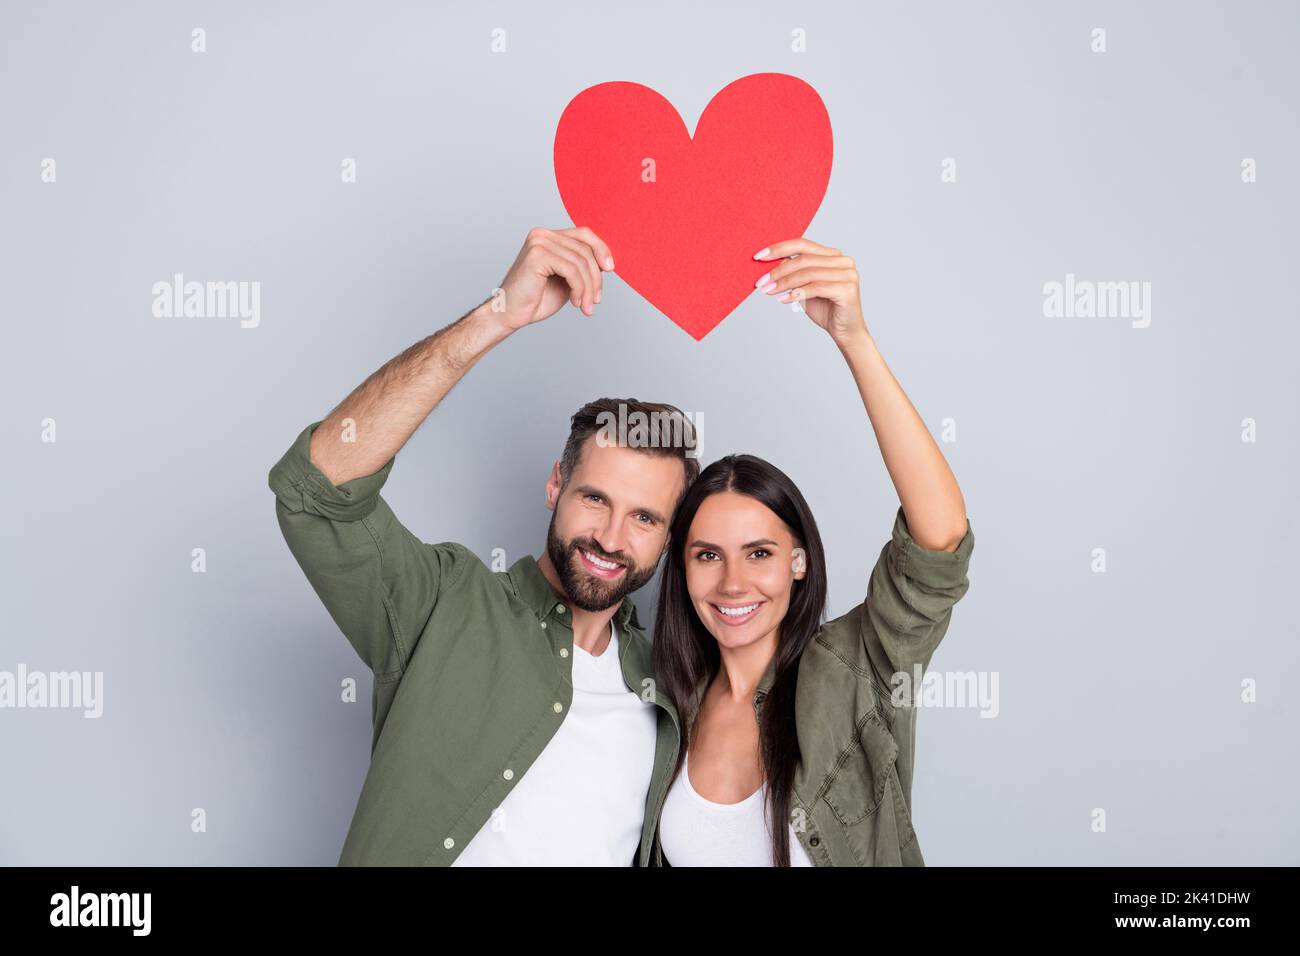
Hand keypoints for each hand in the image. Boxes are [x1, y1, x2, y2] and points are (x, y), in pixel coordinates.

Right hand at [492, 226, 614, 330]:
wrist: (510, 314)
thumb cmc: (536, 299)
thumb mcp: (566, 279)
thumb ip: (581, 266)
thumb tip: (607, 262)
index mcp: (548, 236)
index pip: (584, 234)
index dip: (601, 249)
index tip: (611, 269)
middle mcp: (542, 234)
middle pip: (585, 249)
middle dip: (595, 278)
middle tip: (595, 300)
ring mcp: (539, 242)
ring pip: (581, 262)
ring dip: (588, 288)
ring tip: (586, 306)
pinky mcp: (537, 254)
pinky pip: (572, 270)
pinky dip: (579, 288)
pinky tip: (575, 302)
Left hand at [753, 237, 867, 344]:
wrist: (845, 332)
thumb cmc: (825, 309)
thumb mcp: (804, 288)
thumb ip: (794, 273)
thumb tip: (776, 261)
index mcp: (832, 256)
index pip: (803, 244)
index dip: (779, 248)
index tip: (758, 256)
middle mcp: (843, 261)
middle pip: (804, 259)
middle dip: (778, 270)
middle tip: (761, 282)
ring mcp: (848, 273)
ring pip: (808, 273)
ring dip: (784, 282)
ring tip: (768, 291)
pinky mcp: (848, 288)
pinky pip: (816, 287)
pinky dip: (798, 293)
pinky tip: (784, 300)